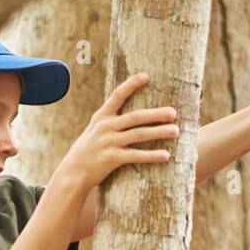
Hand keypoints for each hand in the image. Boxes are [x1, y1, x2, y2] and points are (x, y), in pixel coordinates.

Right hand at [62, 74, 179, 189]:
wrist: (72, 173)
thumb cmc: (87, 152)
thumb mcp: (94, 131)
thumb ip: (109, 121)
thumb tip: (129, 114)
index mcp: (101, 117)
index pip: (118, 95)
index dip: (131, 85)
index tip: (146, 76)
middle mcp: (105, 127)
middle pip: (135, 117)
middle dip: (156, 114)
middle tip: (173, 113)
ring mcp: (108, 142)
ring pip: (139, 135)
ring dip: (159, 132)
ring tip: (176, 131)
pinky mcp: (112, 159)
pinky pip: (135, 156)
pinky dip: (151, 156)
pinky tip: (165, 156)